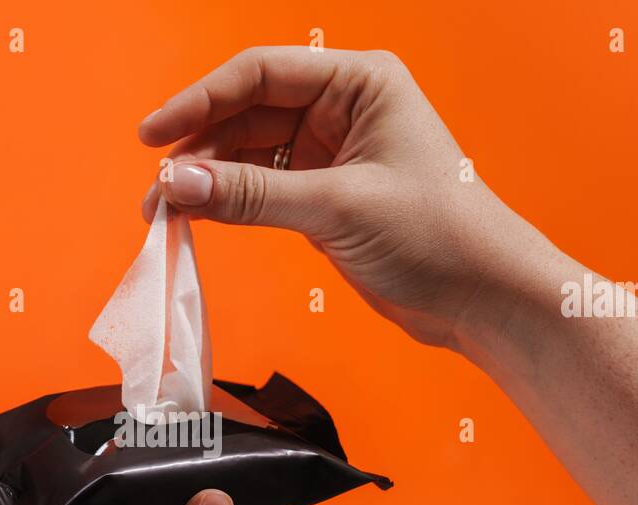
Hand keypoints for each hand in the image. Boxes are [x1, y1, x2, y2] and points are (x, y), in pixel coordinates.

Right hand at [138, 45, 563, 351]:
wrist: (485, 298)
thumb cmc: (440, 236)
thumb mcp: (337, 208)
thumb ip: (252, 194)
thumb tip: (177, 183)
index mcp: (360, 82)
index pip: (261, 73)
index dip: (201, 100)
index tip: (153, 135)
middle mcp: (344, 109)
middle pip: (247, 114)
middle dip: (198, 150)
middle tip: (157, 191)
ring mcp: (333, 154)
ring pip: (249, 155)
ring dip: (207, 182)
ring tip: (165, 214)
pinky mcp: (325, 198)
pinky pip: (262, 191)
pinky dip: (229, 205)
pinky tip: (199, 220)